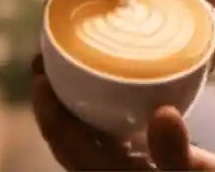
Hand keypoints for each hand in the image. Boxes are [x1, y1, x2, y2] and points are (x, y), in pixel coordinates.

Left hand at [31, 55, 214, 171]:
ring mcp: (126, 167)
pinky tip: (117, 83)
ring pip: (89, 132)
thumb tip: (165, 114)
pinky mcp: (144, 162)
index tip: (39, 76)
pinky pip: (112, 131)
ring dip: (77, 99)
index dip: (47, 111)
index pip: (66, 144)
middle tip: (48, 56)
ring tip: (73, 60)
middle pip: (69, 135)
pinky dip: (107, 106)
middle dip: (55, 96)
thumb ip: (175, 154)